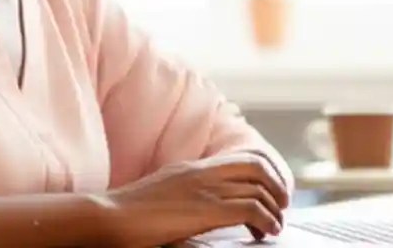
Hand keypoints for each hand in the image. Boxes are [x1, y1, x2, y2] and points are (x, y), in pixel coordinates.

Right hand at [99, 153, 289, 246]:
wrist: (111, 216)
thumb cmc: (127, 214)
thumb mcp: (160, 195)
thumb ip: (182, 194)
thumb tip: (196, 208)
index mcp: (192, 168)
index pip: (242, 158)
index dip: (266, 172)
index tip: (273, 191)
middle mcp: (203, 173)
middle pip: (257, 167)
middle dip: (277, 186)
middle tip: (282, 207)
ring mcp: (205, 190)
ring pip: (259, 189)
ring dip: (274, 210)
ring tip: (274, 226)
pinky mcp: (207, 210)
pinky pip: (252, 209)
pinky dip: (266, 221)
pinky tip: (265, 233)